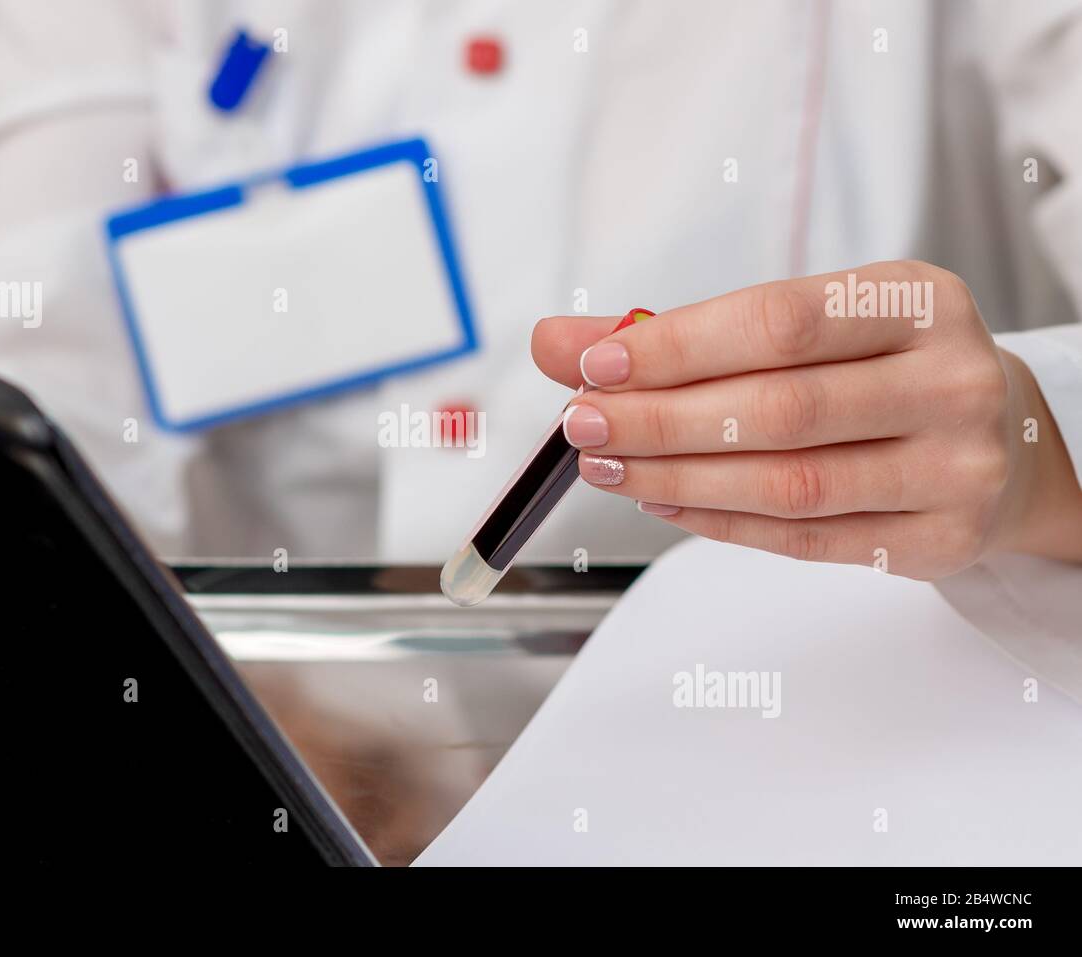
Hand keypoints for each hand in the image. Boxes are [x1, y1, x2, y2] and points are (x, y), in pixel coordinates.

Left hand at [532, 261, 1081, 578]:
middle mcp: (950, 380)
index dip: (677, 347)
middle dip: (659, 419)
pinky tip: (663, 502)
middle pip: (779, 407)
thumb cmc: (880, 370)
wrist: (1003, 441)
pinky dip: (718, 521)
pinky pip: (802, 538)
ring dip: (676, 478)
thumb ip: (682, 333)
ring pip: (788, 482)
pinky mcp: (937, 540)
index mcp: (916, 301)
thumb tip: (556, 343)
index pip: (779, 322)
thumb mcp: (803, 327)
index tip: (594, 365)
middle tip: (582, 424)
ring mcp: (954, 467)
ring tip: (609, 467)